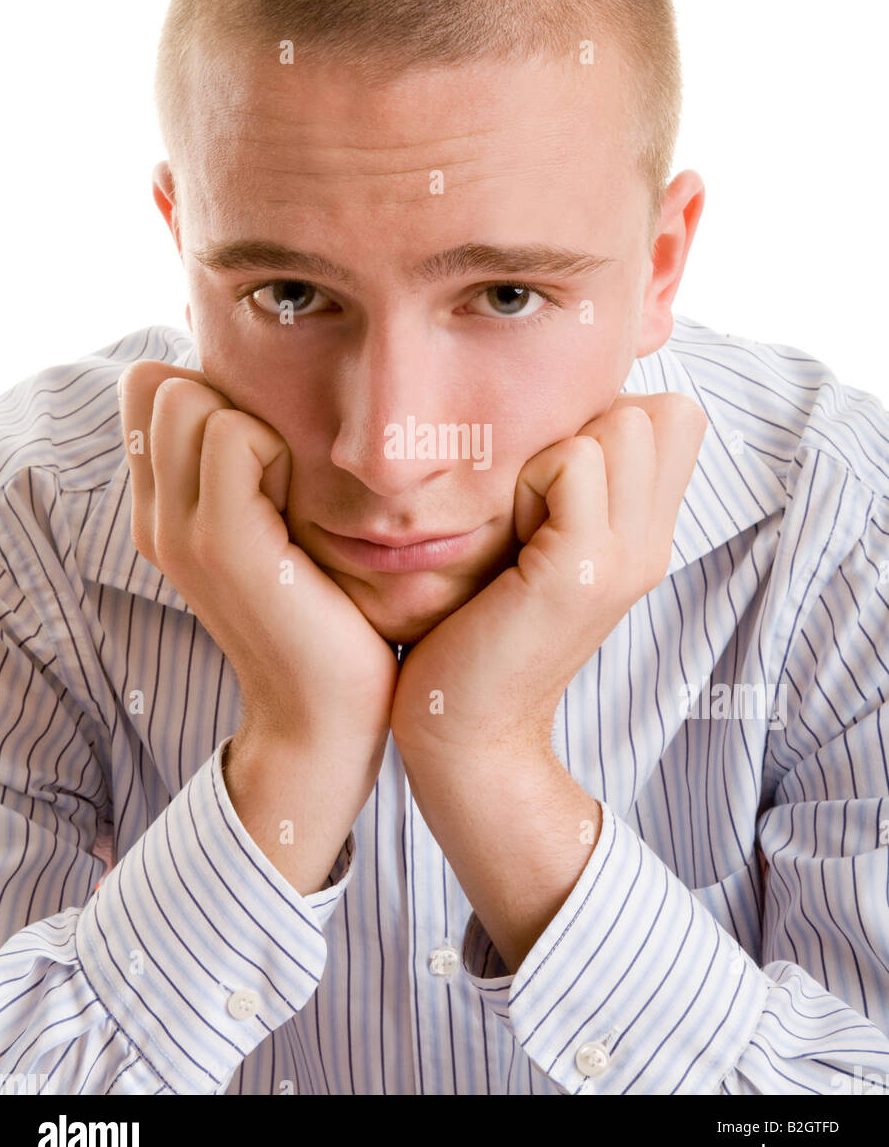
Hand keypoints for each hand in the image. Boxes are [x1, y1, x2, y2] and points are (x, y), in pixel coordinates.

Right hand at [117, 362, 398, 750]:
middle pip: (161, 385)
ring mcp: (179, 529)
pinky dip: (279, 451)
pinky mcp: (221, 541)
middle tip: (279, 475)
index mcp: (161, 511)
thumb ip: (244, 467)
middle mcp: (155, 517)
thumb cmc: (321, 612)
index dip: (209, 394)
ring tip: (289, 494)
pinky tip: (301, 510)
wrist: (324, 711)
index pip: (147, 389)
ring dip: (256, 426)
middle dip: (230, 404)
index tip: (262, 454)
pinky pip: (235, 435)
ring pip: (189, 400)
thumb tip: (260, 393)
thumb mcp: (270, 527)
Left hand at [389, 393, 707, 765]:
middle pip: (662, 410)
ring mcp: (626, 557)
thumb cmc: (476, 633)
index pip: (677, 417)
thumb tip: (558, 415)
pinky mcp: (583, 568)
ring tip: (520, 518)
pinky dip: (530, 479)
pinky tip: (507, 536)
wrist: (468, 736)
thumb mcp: (539, 550)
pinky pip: (576, 461)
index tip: (554, 477)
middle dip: (589, 427)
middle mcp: (652, 544)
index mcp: (646, 537)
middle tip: (535, 496)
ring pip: (624, 423)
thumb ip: (569, 492)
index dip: (612, 419)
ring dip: (557, 451)